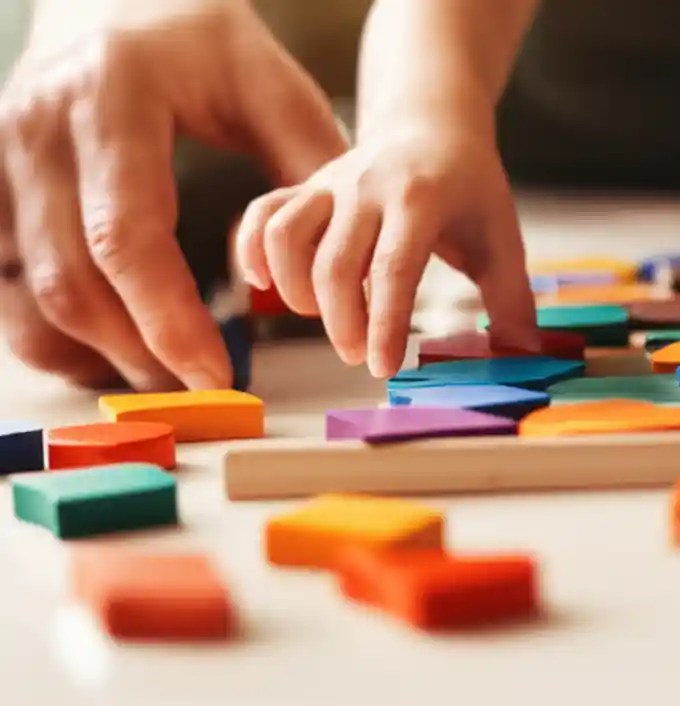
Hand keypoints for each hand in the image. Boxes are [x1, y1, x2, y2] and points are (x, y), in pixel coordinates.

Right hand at [0, 0, 345, 389]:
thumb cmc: (199, 42)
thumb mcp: (267, 81)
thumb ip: (308, 162)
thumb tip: (346, 255)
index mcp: (112, 94)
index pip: (127, 235)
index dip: (170, 319)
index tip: (221, 373)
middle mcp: (36, 125)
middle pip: (71, 278)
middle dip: (138, 351)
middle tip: (202, 390)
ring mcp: (0, 156)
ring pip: (29, 293)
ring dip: (94, 354)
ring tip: (166, 380)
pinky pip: (7, 287)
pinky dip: (56, 336)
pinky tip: (111, 354)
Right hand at [235, 116, 538, 377]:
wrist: (433, 125)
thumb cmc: (470, 189)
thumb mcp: (501, 239)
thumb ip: (512, 300)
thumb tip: (524, 355)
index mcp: (420, 199)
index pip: (394, 268)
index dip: (383, 324)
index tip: (381, 368)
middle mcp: (367, 187)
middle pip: (334, 264)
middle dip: (341, 322)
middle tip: (358, 356)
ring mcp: (329, 184)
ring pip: (287, 238)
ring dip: (296, 291)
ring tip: (325, 319)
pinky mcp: (304, 187)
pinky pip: (262, 215)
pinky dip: (252, 252)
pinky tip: (264, 286)